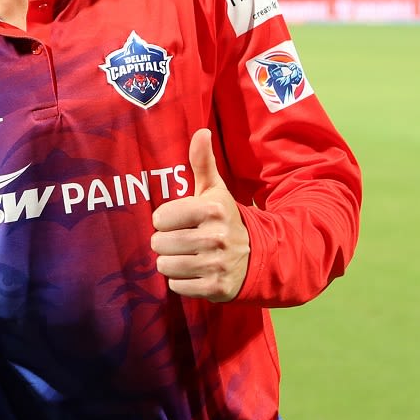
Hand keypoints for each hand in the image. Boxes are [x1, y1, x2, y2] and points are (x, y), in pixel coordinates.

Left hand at [150, 128, 249, 301]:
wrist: (260, 255)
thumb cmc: (225, 219)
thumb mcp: (215, 190)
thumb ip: (202, 162)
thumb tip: (201, 131)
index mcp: (212, 209)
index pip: (159, 218)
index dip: (165, 220)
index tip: (179, 221)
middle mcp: (215, 237)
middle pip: (159, 243)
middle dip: (166, 243)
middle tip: (183, 240)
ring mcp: (216, 264)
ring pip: (165, 266)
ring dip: (172, 263)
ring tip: (188, 256)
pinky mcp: (217, 288)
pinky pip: (176, 286)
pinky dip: (181, 282)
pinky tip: (196, 272)